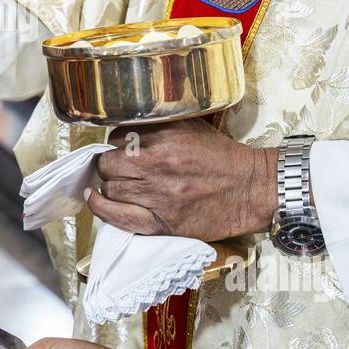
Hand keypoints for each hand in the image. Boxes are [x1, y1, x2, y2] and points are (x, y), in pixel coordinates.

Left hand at [91, 119, 277, 241]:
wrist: (251, 189)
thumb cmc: (222, 158)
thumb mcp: (192, 127)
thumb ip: (158, 125)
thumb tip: (128, 128)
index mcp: (165, 139)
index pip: (117, 138)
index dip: (117, 144)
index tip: (124, 149)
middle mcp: (158, 167)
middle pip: (108, 164)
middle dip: (110, 165)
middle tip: (119, 168)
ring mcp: (158, 197)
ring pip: (110, 189)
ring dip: (110, 186)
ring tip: (119, 184)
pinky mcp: (161, 223)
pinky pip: (118, 217)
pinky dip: (101, 208)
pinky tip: (97, 199)